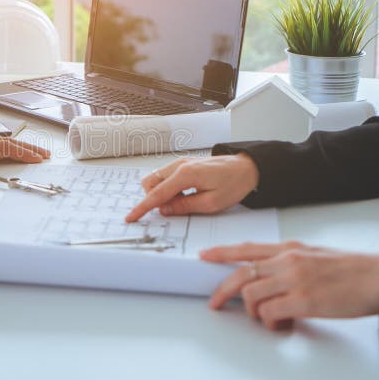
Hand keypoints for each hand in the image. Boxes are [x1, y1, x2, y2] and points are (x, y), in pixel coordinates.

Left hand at [0, 126, 50, 181]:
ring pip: (0, 146)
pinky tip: (8, 151)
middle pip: (6, 146)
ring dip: (19, 148)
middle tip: (45, 155)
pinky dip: (5, 149)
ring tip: (34, 153)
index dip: (21, 153)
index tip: (37, 158)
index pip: (1, 149)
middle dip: (27, 149)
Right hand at [125, 154, 258, 221]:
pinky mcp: (184, 164)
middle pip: (151, 184)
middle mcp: (179, 165)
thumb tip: (164, 210)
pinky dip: (169, 188)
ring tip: (183, 202)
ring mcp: (181, 163)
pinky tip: (185, 195)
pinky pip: (166, 177)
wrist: (247, 168)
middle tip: (173, 209)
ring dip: (162, 194)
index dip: (142, 207)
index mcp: (185, 174)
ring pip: (157, 179)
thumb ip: (184, 206)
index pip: (156, 194)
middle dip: (154, 199)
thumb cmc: (233, 183)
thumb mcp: (211, 203)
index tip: (131, 216)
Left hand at [200, 242, 378, 328]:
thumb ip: (290, 262)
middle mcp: (288, 260)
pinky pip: (270, 312)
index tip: (205, 255)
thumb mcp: (315, 255)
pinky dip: (270, 322)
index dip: (222, 252)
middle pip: (241, 274)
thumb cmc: (353, 269)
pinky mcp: (304, 300)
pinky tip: (281, 324)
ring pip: (251, 295)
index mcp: (290, 248)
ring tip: (268, 318)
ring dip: (254, 312)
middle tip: (216, 303)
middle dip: (223, 291)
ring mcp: (295, 279)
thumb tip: (270, 277)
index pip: (247, 248)